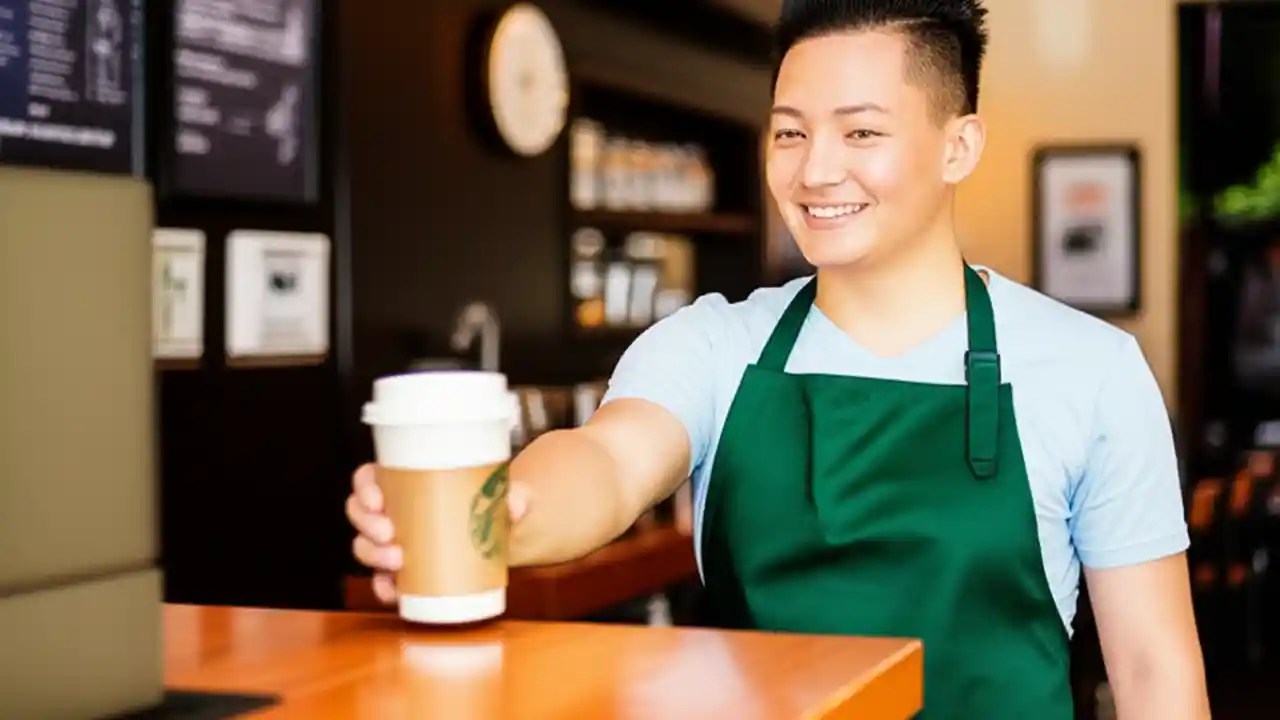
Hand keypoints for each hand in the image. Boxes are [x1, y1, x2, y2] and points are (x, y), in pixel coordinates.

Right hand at [345, 462, 530, 604]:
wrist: (494, 534)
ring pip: (364, 545)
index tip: (378, 499)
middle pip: (359, 512)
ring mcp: (392, 542)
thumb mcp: (498, 494)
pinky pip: (381, 580)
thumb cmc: (486, 503)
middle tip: (390, 532)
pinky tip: (393, 591)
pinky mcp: (401, 571)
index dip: (364, 487)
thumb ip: (510, 496)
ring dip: (372, 553)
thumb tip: (513, 506)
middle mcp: (392, 510)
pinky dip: (382, 587)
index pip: (368, 478)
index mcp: (404, 482)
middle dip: (366, 524)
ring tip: (397, 559)